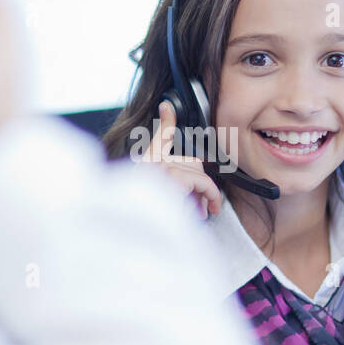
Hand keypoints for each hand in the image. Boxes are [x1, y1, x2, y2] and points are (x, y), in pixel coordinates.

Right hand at [132, 101, 222, 219]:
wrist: (132, 238)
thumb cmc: (146, 223)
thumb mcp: (160, 201)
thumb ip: (175, 191)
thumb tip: (197, 194)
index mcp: (145, 166)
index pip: (160, 137)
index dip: (166, 119)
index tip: (167, 107)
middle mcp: (148, 164)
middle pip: (193, 161)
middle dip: (202, 185)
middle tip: (204, 207)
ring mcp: (157, 169)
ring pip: (199, 173)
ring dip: (207, 195)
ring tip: (203, 214)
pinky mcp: (169, 178)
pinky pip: (202, 181)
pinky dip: (210, 195)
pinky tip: (205, 211)